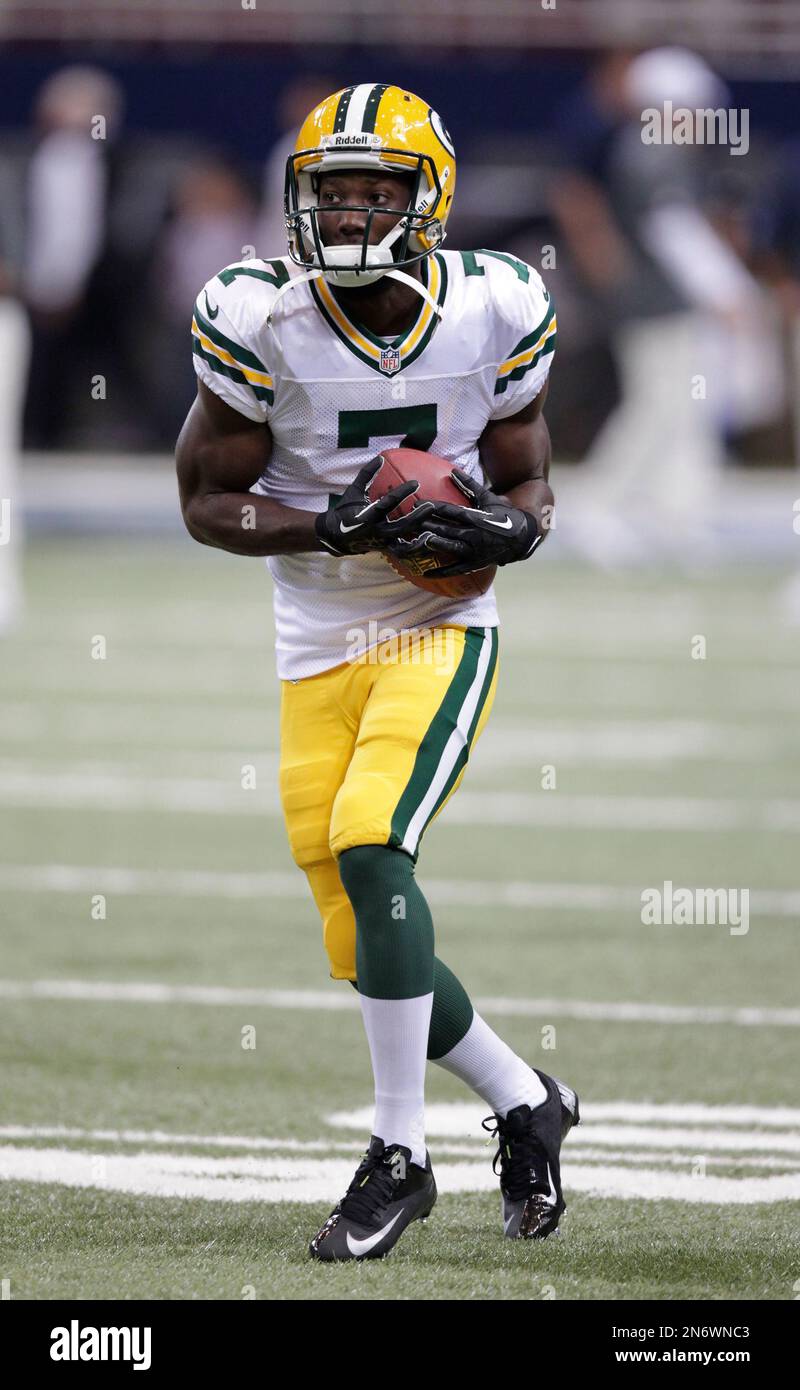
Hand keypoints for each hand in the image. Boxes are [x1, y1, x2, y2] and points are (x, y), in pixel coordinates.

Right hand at [315, 456, 434, 556]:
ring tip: (432, 531)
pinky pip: (403, 553)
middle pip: (400, 527)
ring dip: (418, 540)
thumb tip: (380, 458)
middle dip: (417, 517)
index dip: (402, 493)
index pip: (387, 503)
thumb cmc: (345, 511)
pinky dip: (415, 549)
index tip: (416, 483)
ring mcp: (381, 543)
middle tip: (431, 506)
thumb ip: (367, 474)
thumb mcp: (354, 491)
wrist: (335, 536)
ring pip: (403, 546)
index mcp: (366, 516)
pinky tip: (427, 540)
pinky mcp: (385, 549)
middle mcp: (375, 532)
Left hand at [392, 467, 541, 576]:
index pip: (451, 511)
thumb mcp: (488, 498)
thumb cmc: (504, 515)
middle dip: (427, 525)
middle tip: (409, 521)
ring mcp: (474, 551)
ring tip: (416, 541)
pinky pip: (456, 569)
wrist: (522, 538)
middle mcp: (474, 535)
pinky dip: (441, 572)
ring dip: (432, 544)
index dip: (434, 507)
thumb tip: (453, 471)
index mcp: (477, 517)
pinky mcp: (475, 563)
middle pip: (446, 529)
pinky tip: (425, 574)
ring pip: (449, 548)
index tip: (417, 503)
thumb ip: (469, 486)